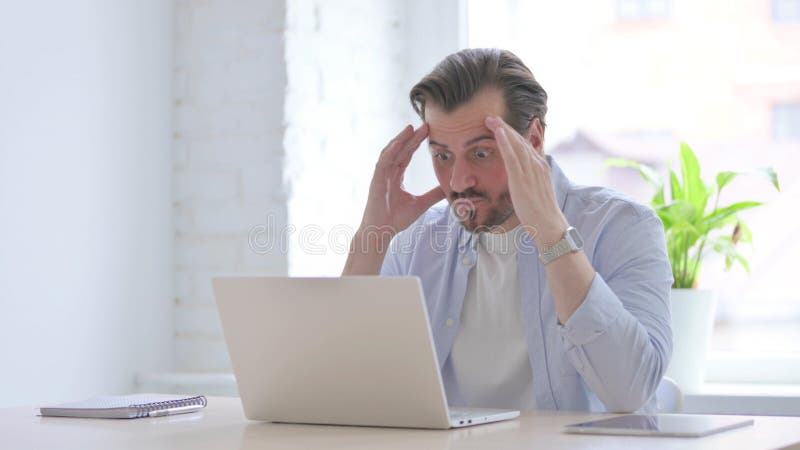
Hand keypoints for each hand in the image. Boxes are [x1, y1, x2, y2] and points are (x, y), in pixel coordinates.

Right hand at [359, 124, 444, 237]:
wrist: (381, 232)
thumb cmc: (396, 219)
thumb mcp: (420, 204)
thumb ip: (433, 195)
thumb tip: (448, 189)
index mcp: (396, 176)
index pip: (407, 155)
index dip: (416, 143)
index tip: (428, 132)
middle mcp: (387, 173)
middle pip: (401, 150)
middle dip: (412, 137)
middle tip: (425, 125)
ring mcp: (381, 175)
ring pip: (391, 152)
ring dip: (401, 139)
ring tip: (411, 128)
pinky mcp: (376, 180)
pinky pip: (383, 162)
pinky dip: (390, 151)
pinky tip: (399, 142)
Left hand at [484, 116, 566, 245]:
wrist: (549, 226)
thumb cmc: (541, 211)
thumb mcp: (536, 189)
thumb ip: (529, 178)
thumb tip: (520, 175)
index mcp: (541, 166)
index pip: (525, 145)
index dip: (512, 134)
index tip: (500, 126)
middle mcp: (537, 164)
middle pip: (520, 140)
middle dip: (505, 127)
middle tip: (491, 117)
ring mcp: (531, 171)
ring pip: (516, 145)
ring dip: (503, 130)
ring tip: (491, 120)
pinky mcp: (522, 180)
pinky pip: (513, 157)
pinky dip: (506, 143)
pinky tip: (499, 133)